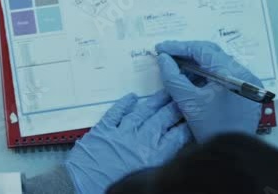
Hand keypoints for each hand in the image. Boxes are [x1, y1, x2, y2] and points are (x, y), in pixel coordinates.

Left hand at [65, 91, 190, 193]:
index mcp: (153, 159)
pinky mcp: (103, 131)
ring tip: (164, 94)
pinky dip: (124, 104)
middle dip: (174, 108)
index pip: (177, 137)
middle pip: (161, 120)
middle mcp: (140, 142)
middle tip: (183, 98)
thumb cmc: (112, 188)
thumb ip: (160, 165)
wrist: (84, 189)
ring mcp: (121, 134)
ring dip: (154, 102)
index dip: (186, 126)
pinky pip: (116, 113)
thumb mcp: (146, 179)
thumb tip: (171, 154)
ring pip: (142, 113)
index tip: (193, 117)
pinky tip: (132, 97)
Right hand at [155, 40, 261, 142]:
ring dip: (196, 63)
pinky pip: (222, 75)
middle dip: (187, 53)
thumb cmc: (212, 128)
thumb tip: (163, 58)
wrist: (233, 153)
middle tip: (166, 55)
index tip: (160, 48)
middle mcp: (243, 73)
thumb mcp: (188, 102)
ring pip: (217, 64)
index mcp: (232, 72)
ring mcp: (246, 83)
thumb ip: (173, 77)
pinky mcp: (244, 92)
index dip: (179, 47)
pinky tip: (190, 78)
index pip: (203, 50)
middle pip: (211, 53)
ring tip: (176, 67)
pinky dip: (205, 74)